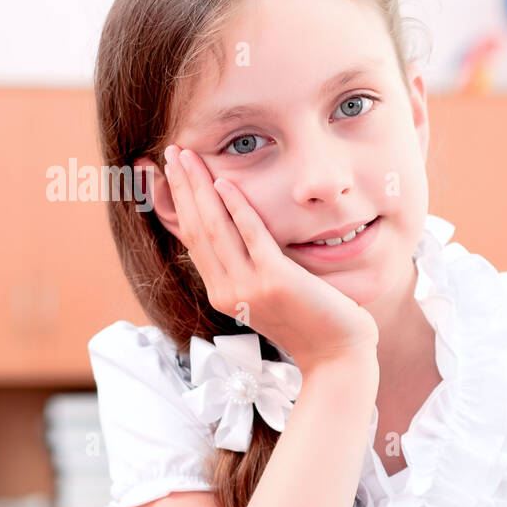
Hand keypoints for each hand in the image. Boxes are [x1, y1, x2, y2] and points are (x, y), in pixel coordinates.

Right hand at [163, 145, 379, 371]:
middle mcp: (228, 291)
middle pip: (196, 228)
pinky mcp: (275, 280)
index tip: (169, 172)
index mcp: (224, 293)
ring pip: (214, 228)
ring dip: (198, 187)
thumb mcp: (271, 294)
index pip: (192, 240)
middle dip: (182, 186)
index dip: (178, 204)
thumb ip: (252, 268)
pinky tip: (224, 182)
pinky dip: (236, 207)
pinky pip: (251, 235)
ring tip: (186, 155)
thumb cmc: (313, 323)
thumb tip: (241, 234)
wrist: (337, 356)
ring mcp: (249, 287)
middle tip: (171, 150)